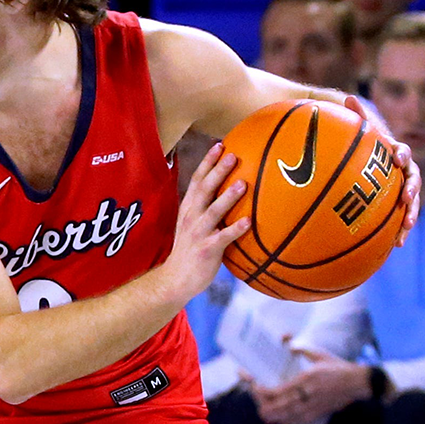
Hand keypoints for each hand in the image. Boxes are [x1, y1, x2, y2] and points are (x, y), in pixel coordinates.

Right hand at [155, 142, 250, 305]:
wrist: (177, 279)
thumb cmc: (192, 249)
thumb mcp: (195, 224)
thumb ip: (209, 207)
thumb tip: (232, 190)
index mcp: (189, 208)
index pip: (197, 180)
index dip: (208, 162)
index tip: (220, 144)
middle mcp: (191, 217)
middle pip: (204, 189)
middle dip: (217, 171)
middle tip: (233, 155)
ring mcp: (198, 233)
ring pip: (213, 211)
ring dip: (227, 197)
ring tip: (243, 184)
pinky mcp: (207, 250)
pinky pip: (223, 238)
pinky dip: (235, 229)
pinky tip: (248, 222)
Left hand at [251, 349, 369, 423]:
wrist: (358, 383)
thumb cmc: (339, 368)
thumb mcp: (319, 355)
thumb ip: (301, 349)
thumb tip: (286, 342)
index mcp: (305, 380)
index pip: (275, 391)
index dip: (261, 392)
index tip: (255, 386)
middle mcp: (306, 396)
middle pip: (276, 409)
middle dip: (262, 405)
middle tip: (258, 400)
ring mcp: (312, 408)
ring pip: (284, 418)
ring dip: (272, 415)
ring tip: (265, 410)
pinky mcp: (317, 414)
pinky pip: (296, 423)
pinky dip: (285, 422)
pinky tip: (280, 419)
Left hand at [343, 96, 420, 244]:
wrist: (361, 170)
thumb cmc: (359, 150)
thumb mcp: (357, 135)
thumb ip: (356, 119)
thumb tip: (347, 97)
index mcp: (391, 154)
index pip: (400, 151)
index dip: (400, 153)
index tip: (397, 157)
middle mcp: (400, 172)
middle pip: (412, 178)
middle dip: (411, 187)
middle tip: (407, 196)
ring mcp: (399, 191)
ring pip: (410, 202)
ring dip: (410, 213)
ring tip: (406, 226)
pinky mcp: (395, 209)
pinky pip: (400, 220)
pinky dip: (399, 231)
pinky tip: (396, 245)